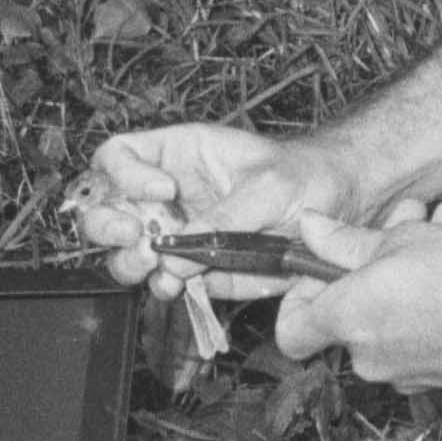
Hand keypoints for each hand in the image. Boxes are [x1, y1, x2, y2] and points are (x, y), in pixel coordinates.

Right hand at [65, 123, 360, 298]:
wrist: (338, 208)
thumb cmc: (304, 177)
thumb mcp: (270, 186)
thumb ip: (224, 219)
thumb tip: (175, 257)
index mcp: (175, 154)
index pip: (117, 156)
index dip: (125, 174)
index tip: (163, 192)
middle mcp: (163, 195)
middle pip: (103, 207)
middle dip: (108, 225)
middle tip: (135, 237)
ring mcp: (175, 234)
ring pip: (123, 251)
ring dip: (129, 262)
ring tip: (155, 265)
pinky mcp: (193, 269)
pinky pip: (161, 280)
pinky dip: (162, 286)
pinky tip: (177, 286)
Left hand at [273, 208, 441, 390]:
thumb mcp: (401, 240)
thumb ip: (345, 240)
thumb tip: (308, 227)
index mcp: (347, 321)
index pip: (290, 331)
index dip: (299, 297)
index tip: (322, 268)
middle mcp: (368, 357)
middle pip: (352, 308)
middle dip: (379, 259)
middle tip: (408, 221)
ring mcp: (403, 373)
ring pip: (393, 313)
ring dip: (414, 269)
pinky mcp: (436, 378)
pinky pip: (421, 333)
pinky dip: (434, 301)